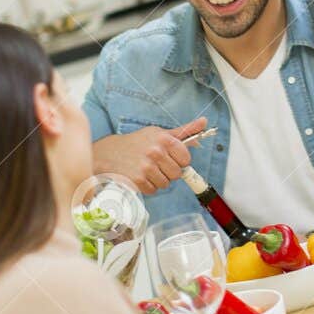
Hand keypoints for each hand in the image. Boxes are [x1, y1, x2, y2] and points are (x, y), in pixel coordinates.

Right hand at [90, 117, 206, 192]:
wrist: (108, 152)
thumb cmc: (138, 142)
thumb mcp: (159, 133)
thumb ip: (184, 131)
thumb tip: (205, 122)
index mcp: (164, 139)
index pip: (186, 159)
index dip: (179, 161)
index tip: (170, 158)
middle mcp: (156, 152)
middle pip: (177, 174)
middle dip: (168, 171)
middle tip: (156, 164)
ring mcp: (146, 167)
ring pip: (166, 184)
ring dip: (158, 180)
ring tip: (146, 169)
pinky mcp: (138, 180)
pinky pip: (153, 190)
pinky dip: (148, 186)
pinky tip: (139, 176)